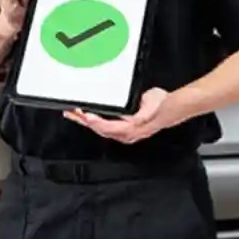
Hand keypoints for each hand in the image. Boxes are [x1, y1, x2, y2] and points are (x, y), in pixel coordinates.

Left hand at [63, 88, 183, 144]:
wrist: (167, 108)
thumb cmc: (159, 105)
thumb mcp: (152, 104)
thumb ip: (144, 114)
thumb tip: (135, 120)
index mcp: (131, 129)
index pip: (108, 127)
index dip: (95, 122)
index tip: (84, 115)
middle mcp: (125, 134)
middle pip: (99, 129)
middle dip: (84, 121)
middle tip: (71, 112)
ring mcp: (123, 132)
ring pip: (99, 128)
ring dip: (85, 121)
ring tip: (72, 113)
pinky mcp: (121, 128)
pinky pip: (103, 126)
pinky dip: (92, 121)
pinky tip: (85, 117)